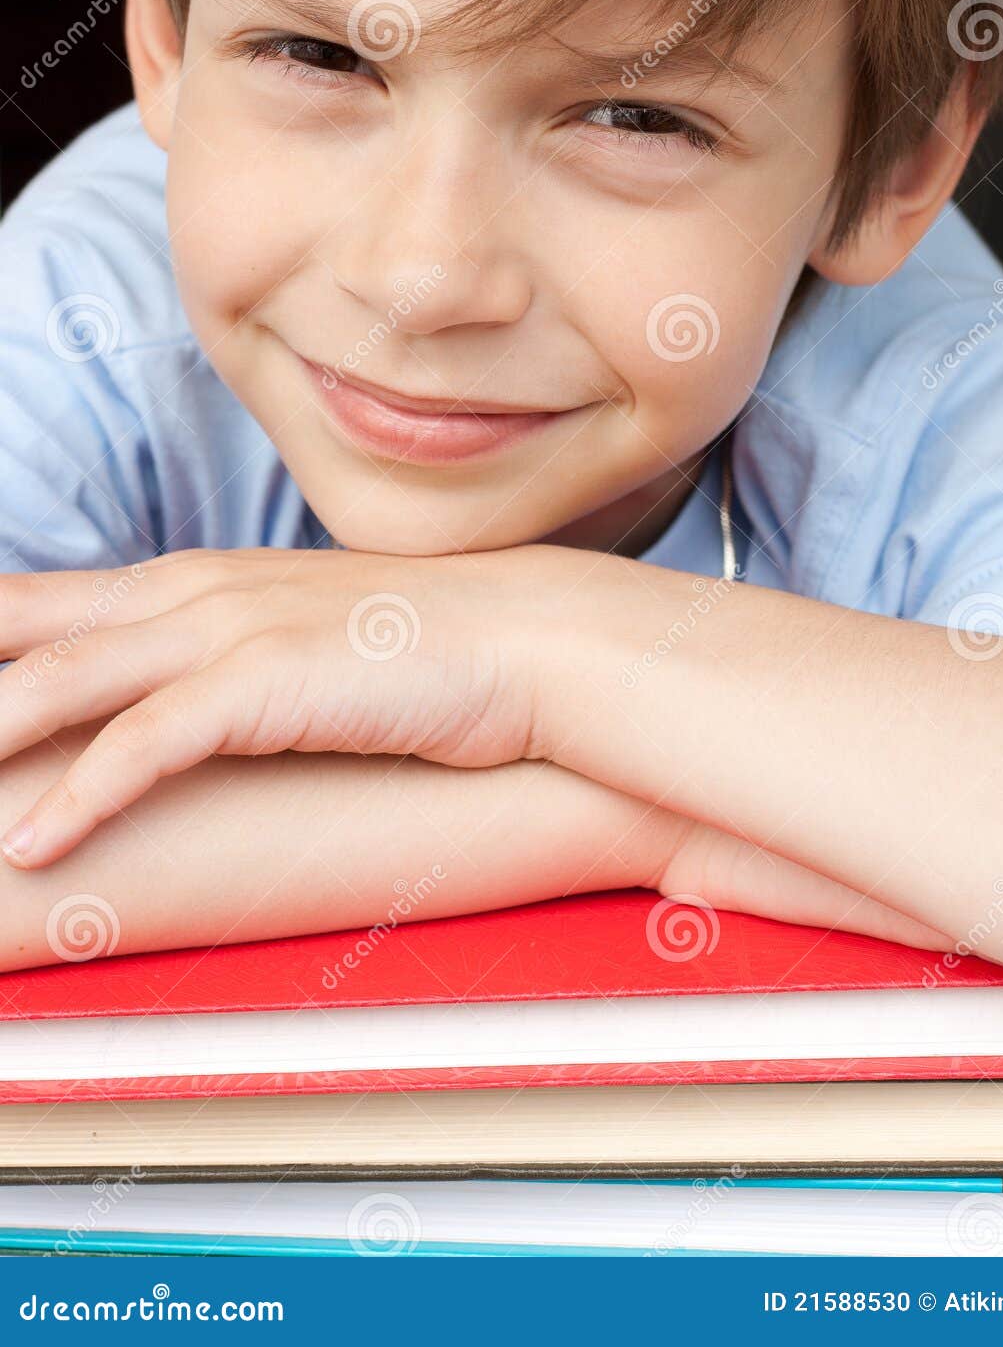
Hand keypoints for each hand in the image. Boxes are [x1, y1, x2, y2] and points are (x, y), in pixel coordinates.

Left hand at [0, 545, 558, 867]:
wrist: (527, 636)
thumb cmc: (413, 647)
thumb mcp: (293, 643)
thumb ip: (219, 659)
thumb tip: (171, 705)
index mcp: (187, 584)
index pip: (34, 604)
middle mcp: (188, 595)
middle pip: (22, 632)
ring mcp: (226, 631)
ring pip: (62, 683)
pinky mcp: (269, 682)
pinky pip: (149, 742)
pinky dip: (85, 792)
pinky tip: (37, 843)